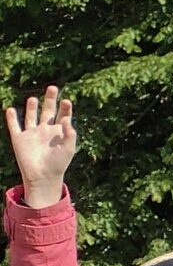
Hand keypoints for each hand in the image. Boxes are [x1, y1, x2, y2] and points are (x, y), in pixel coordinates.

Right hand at [5, 87, 75, 207]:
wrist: (43, 177)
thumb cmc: (58, 165)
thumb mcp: (69, 149)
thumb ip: (70, 134)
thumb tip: (66, 119)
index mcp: (59, 132)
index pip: (63, 115)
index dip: (65, 108)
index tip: (66, 101)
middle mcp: (45, 130)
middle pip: (48, 111)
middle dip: (50, 99)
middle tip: (53, 88)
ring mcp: (32, 134)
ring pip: (31, 116)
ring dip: (31, 107)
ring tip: (33, 98)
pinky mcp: (19, 139)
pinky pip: (14, 126)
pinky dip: (11, 117)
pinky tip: (10, 109)